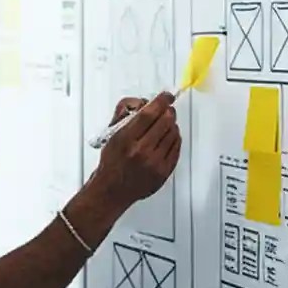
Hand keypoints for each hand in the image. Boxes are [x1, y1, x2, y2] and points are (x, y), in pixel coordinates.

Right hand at [96, 91, 181, 205]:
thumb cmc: (111, 163)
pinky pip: (177, 148)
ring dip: (171, 124)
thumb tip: (145, 102)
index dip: (161, 101)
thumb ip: (126, 115)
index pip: (149, 114)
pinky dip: (175, 139)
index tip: (166, 96)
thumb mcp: (111, 135)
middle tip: (166, 109)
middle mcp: (141, 151)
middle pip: (164, 121)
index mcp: (126, 140)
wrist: (112, 191)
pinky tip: (168, 137)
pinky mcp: (164, 172)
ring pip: (173, 133)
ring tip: (165, 125)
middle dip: (168, 111)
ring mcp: (155, 163)